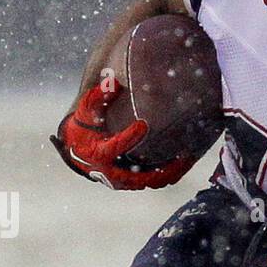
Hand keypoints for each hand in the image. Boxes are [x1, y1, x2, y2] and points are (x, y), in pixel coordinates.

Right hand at [51, 78, 201, 190]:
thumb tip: (113, 84)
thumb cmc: (84, 126)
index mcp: (99, 153)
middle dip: (162, 166)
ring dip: (170, 172)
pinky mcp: (133, 182)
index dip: (129, 136)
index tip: (143, 123)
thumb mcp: (86, 109)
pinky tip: (184, 162)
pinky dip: (169, 174)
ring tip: (187, 158)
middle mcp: (112, 172)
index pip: (116, 146)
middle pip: (141, 176)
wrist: (79, 149)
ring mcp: (124, 180)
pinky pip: (154, 182)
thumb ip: (98, 96)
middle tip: (180, 153)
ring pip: (151, 181)